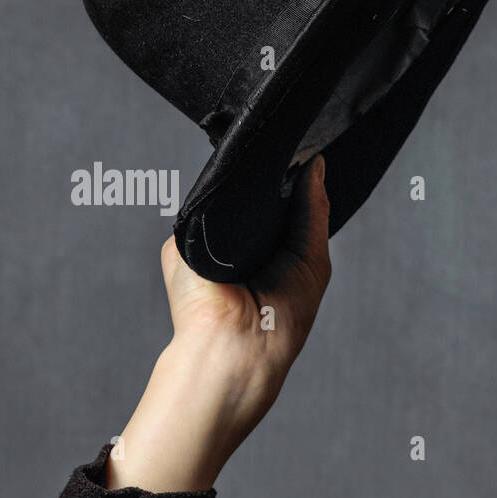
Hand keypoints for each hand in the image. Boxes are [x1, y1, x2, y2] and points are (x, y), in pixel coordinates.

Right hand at [161, 154, 332, 402]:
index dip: (291, 182)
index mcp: (269, 251)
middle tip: (282, 155)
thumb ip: (313, 211)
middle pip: (251, 196)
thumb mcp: (311, 257)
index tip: (306, 152)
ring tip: (258, 177)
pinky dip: (216, 201)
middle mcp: (236, 246)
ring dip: (243, 187)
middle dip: (269, 178)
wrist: (239, 345)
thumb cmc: (283, 315)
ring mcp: (206, 243)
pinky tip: (231, 195)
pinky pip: (199, 210)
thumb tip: (316, 163)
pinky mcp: (180, 243)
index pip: (278, 205)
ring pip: (224, 200)